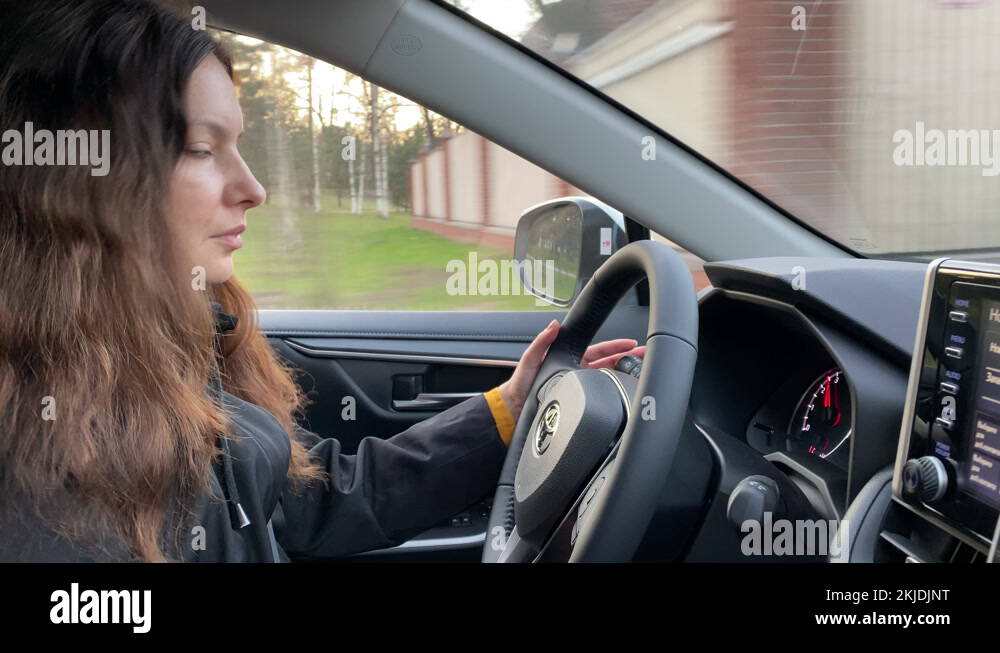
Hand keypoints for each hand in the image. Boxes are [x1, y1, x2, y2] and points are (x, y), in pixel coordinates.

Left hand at [498, 319, 645, 423]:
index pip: (599, 350)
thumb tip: (553, 325)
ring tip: (642, 372)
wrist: (515, 407)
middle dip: (629, 358)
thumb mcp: (530, 358)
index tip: (631, 343)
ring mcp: (581, 386)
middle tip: (646, 356)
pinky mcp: (580, 401)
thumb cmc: (521, 383)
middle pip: (610, 363)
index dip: (616, 346)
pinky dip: (615, 393)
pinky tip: (626, 392)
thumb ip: (542, 341)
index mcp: (571, 358)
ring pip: (609, 378)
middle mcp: (579, 372)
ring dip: (625, 374)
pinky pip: (602, 395)